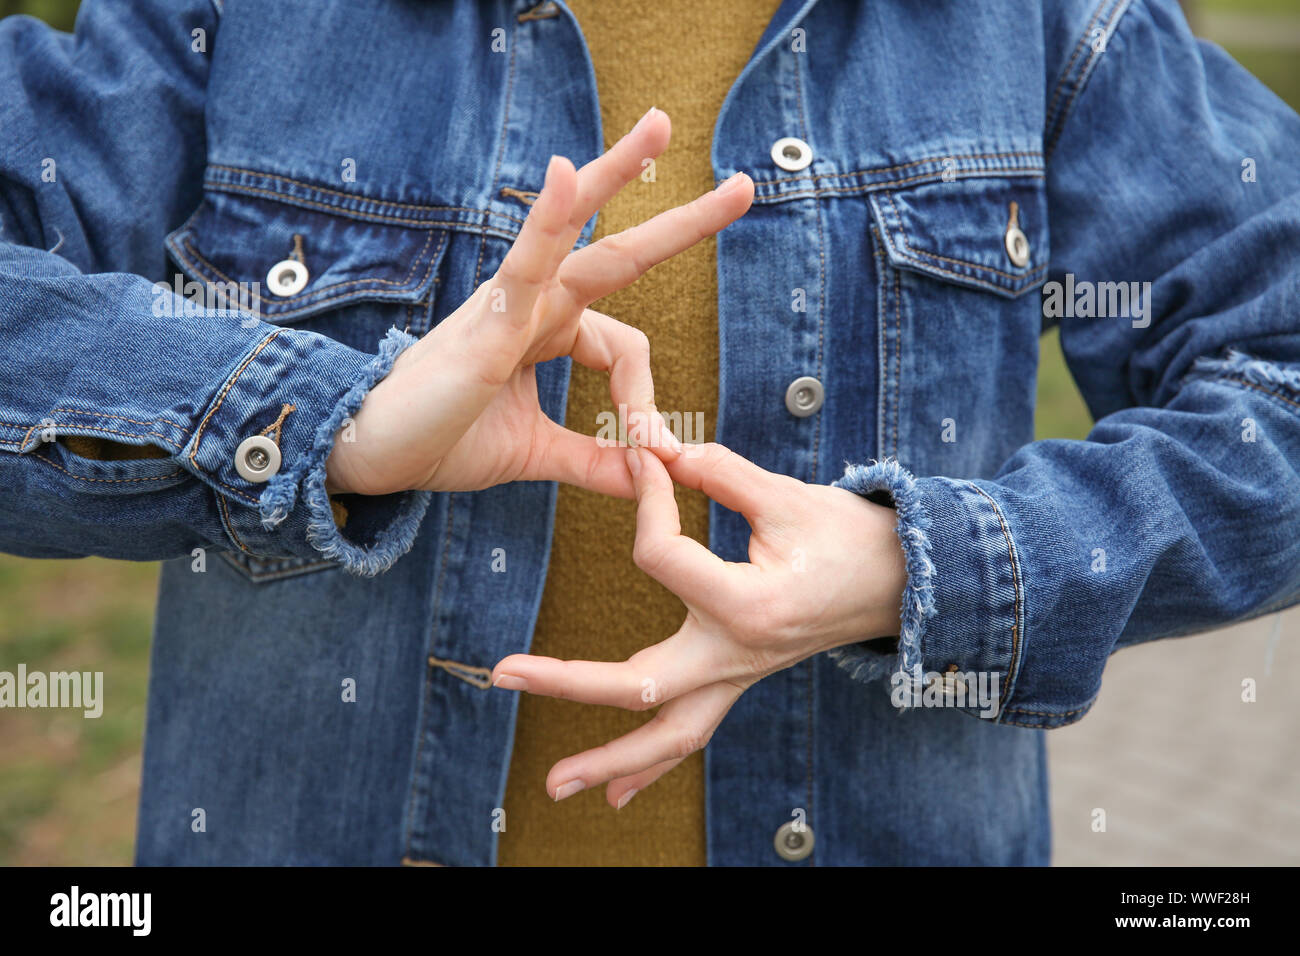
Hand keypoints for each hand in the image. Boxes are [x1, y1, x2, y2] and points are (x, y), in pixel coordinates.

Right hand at [325, 108, 754, 496]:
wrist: (372, 458)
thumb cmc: (443, 440)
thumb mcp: (536, 454)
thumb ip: (593, 460)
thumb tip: (653, 476)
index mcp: (547, 331)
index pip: (624, 346)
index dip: (644, 401)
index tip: (650, 453)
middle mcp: (534, 304)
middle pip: (617, 253)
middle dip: (679, 222)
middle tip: (744, 187)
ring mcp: (510, 304)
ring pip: (573, 232)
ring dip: (616, 173)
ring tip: (659, 126)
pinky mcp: (485, 321)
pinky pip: (523, 263)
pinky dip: (546, 218)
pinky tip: (565, 172)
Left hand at [491, 442, 906, 806]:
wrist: (902, 582)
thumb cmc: (847, 537)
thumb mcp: (787, 497)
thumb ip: (716, 472)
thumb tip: (654, 450)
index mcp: (747, 604)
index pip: (660, 556)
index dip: (645, 498)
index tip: (644, 459)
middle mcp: (736, 654)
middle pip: (639, 686)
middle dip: (567, 683)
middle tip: (503, 674)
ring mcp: (738, 679)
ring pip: (668, 738)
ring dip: (609, 761)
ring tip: (553, 784)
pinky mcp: (738, 684)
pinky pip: (691, 737)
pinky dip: (650, 767)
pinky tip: (614, 793)